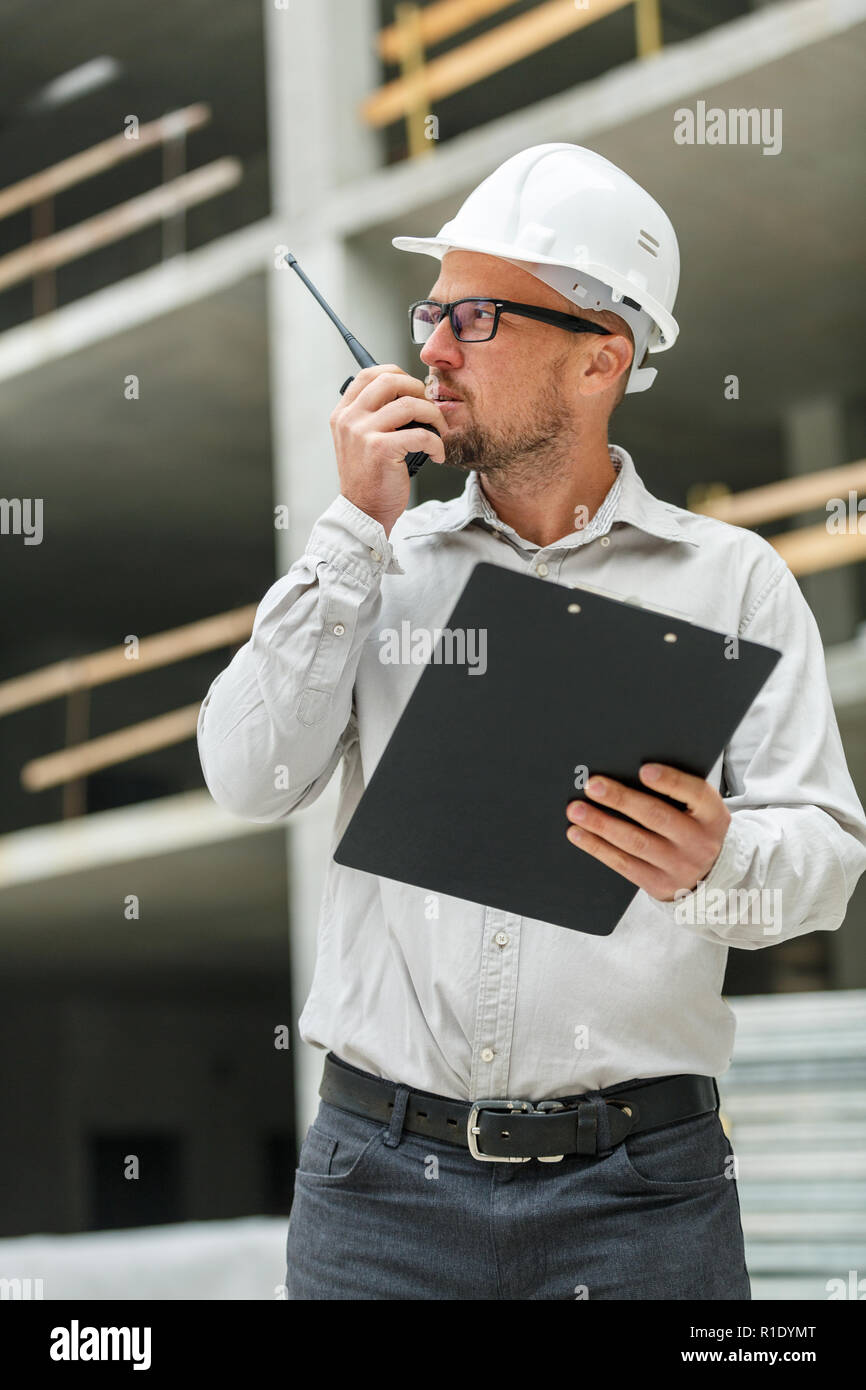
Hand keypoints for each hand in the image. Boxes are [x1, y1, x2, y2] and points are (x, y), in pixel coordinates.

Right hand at [330, 365, 446, 536]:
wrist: (364, 511)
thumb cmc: (369, 478)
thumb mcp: (361, 441)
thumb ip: (374, 416)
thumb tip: (408, 394)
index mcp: (344, 413)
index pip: (369, 374)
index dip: (398, 374)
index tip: (413, 389)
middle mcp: (350, 419)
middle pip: (390, 380)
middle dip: (418, 390)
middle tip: (430, 408)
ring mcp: (363, 433)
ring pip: (410, 404)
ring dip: (434, 416)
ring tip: (439, 431)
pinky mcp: (381, 449)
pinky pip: (421, 433)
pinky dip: (437, 442)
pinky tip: (436, 453)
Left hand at [565, 764, 730, 901]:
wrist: (709, 875)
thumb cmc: (694, 827)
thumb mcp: (699, 809)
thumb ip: (676, 791)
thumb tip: (628, 771)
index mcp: (712, 815)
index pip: (695, 793)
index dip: (670, 781)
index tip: (643, 770)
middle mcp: (699, 842)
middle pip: (656, 817)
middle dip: (621, 800)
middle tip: (593, 785)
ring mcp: (679, 866)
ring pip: (634, 842)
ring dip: (601, 824)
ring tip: (576, 810)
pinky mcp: (658, 884)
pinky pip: (623, 864)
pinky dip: (597, 847)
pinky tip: (578, 833)